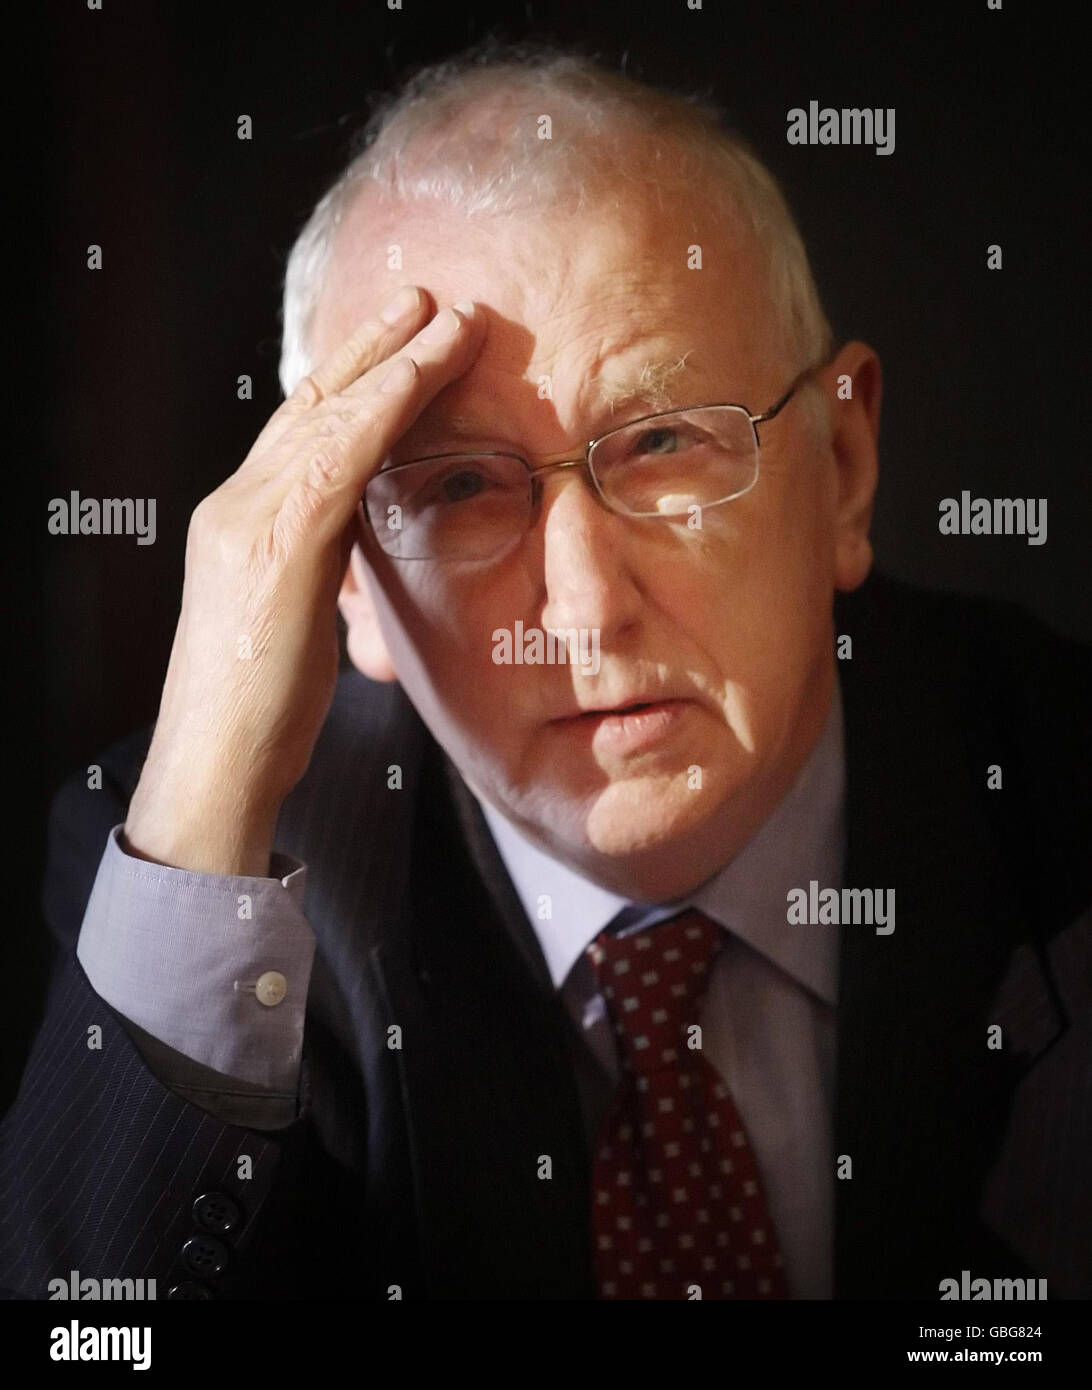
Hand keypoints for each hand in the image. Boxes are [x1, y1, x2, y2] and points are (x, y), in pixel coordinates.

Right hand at [124, 287, 485, 874]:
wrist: (215, 764)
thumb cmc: (259, 711)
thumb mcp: (297, 623)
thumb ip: (322, 570)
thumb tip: (360, 550)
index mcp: (242, 524)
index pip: (300, 435)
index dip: (348, 384)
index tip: (391, 348)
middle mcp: (238, 505)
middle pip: (310, 403)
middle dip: (368, 345)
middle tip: (420, 298)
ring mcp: (250, 518)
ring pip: (329, 415)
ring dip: (392, 357)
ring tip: (443, 314)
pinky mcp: (278, 543)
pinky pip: (339, 455)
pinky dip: (384, 404)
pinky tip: (422, 368)